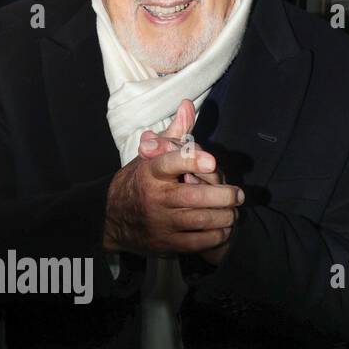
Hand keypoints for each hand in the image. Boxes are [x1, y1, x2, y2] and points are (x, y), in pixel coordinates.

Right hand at [104, 97, 243, 256]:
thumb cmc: (138, 182)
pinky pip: (197, 242)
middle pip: (194, 196)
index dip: (191, 161)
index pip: (169, 163)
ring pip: (200, 220)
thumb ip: (173, 134)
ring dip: (224, 216)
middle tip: (237, 194)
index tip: (212, 162)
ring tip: (233, 211)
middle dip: (223, 195)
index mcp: (150, 172)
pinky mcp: (166, 243)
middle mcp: (154, 197)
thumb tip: (187, 105)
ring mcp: (160, 222)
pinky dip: (216, 236)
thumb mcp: (149, 157)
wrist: (111, 219)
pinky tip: (223, 228)